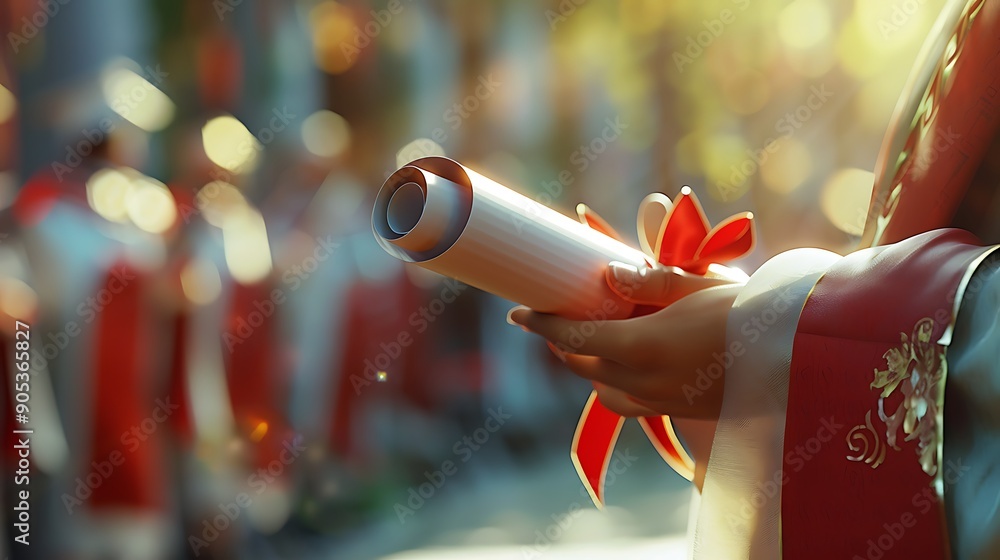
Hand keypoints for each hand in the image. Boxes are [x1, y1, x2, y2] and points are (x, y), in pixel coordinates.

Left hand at [508, 264, 741, 419]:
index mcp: (644, 346)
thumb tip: (606, 274)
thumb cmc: (753, 310)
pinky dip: (614, 384)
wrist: (801, 359)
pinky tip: (627, 364)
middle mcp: (646, 380)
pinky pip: (631, 403)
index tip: (518, 313)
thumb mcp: (701, 285)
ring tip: (588, 341)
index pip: (575, 335)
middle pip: (583, 365)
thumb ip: (651, 281)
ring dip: (588, 367)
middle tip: (554, 320)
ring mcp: (663, 402)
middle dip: (563, 344)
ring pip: (604, 390)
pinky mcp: (681, 412)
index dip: (542, 324)